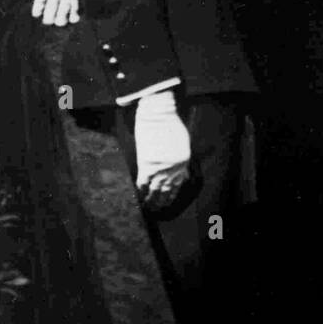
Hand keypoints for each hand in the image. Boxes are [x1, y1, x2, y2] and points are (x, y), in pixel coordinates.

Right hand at [134, 90, 190, 209]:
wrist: (159, 114)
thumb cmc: (171, 124)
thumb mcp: (182, 142)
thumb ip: (181, 158)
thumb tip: (181, 172)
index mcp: (184, 162)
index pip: (178, 183)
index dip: (172, 193)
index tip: (168, 201)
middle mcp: (174, 168)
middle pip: (167, 189)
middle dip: (162, 200)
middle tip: (158, 209)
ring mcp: (160, 168)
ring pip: (155, 189)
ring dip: (151, 200)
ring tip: (148, 208)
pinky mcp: (147, 165)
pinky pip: (143, 183)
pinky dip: (141, 192)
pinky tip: (139, 198)